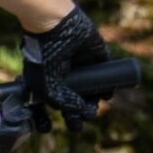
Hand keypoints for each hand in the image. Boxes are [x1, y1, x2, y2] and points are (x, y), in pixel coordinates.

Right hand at [19, 3, 122, 128]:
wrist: (55, 25)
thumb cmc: (43, 53)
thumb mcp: (45, 83)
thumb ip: (61, 101)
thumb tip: (80, 110)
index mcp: (49, 81)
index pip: (55, 105)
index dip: (55, 117)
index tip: (53, 126)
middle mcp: (66, 76)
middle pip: (76, 102)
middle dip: (78, 115)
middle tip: (78, 122)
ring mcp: (83, 67)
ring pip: (92, 92)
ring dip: (94, 104)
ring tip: (92, 109)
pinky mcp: (98, 57)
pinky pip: (107, 76)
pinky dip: (109, 87)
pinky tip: (106, 94)